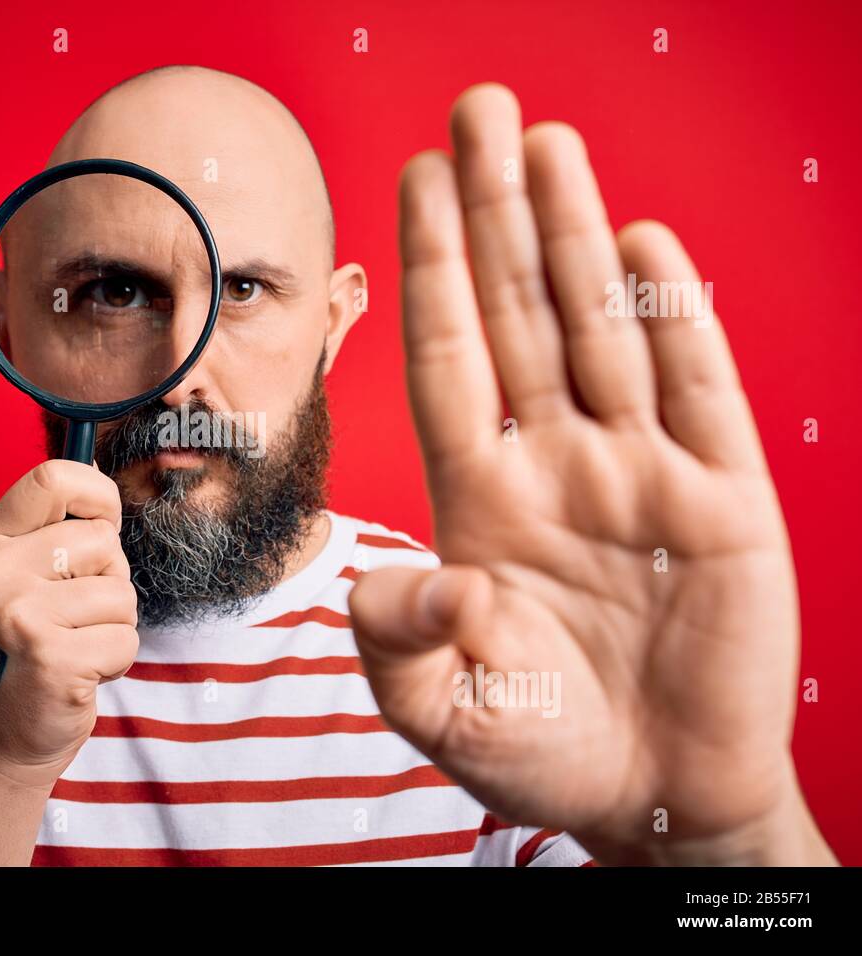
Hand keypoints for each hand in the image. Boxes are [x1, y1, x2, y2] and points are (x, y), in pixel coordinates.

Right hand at [0, 460, 138, 789]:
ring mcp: (18, 616)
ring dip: (114, 624)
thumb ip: (56, 526)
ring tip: (74, 644)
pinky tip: (80, 674)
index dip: (97, 497)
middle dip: (110, 579)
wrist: (8, 736)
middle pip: (102, 540)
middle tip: (74, 615)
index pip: (52, 478)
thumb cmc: (30, 646)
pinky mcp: (51, 658)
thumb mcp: (27, 575)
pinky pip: (126, 638)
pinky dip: (116, 660)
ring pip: (121, 592)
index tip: (101, 527)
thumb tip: (93, 461)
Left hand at [349, 84, 833, 864]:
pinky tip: (639, 243)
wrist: (651, 802)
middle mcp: (556, 462)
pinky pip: (695, 390)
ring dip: (575, 233)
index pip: (447, 357)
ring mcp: (641, 471)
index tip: (410, 180)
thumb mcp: (440, 711)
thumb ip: (399, 643)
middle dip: (497, 212)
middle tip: (475, 109)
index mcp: (483, 497)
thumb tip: (418, 575)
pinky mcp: (723, 500)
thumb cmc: (537, 752)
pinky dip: (673, 318)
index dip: (431, 268)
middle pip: (519, 312)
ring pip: (603, 327)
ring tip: (545, 143)